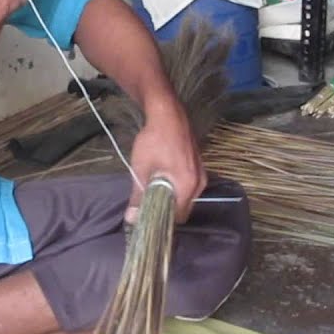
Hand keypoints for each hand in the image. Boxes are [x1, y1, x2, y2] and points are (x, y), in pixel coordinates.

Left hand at [126, 99, 206, 224]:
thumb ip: (138, 196)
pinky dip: (177, 188)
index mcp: (188, 186)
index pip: (178, 217)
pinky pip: (189, 186)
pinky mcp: (199, 166)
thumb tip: (131, 219)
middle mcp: (199, 183)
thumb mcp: (141, 169)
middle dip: (167, 210)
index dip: (163, 221)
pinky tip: (162, 180)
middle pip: (184, 208)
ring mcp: (201, 173)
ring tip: (152, 192)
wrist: (168, 112)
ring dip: (171, 198)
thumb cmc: (154, 140)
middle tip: (147, 206)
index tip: (148, 219)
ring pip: (186, 197)